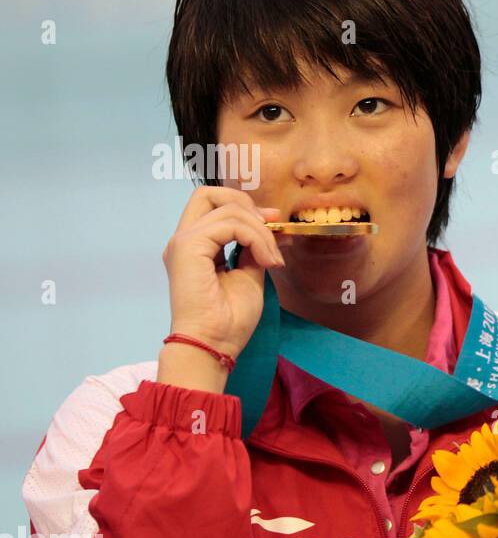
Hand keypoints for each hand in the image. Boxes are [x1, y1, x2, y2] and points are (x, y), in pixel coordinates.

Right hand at [159, 187, 286, 387]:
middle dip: (247, 205)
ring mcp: (182, 242)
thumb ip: (252, 248)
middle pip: (209, 193)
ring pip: (228, 209)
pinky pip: (230, 224)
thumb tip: (268, 226)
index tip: (275, 223)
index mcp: (195, 246)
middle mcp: (184, 239)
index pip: (213, 204)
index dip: (246, 206)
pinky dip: (255, 237)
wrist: (215, 344)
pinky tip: (266, 261)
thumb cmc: (229, 320)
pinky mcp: (187, 247)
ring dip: (261, 231)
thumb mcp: (249, 274)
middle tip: (272, 231)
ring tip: (272, 260)